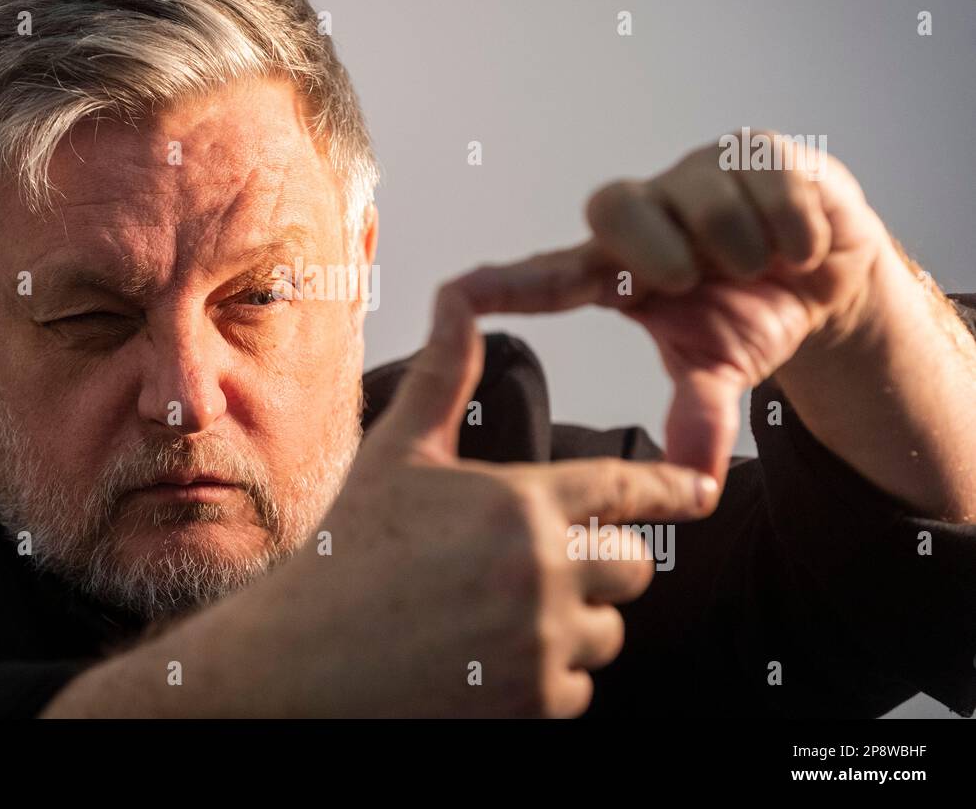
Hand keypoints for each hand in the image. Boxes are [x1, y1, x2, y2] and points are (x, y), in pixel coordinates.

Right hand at [39, 282, 718, 717]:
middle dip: (599, 566)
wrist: (299, 662)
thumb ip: (442, 377)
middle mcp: (543, 572)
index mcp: (519, 503)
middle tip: (538, 567)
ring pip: (607, 634)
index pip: (626, 490)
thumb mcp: (395, 455)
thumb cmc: (346, 553)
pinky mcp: (531, 705)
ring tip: (497, 617)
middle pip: (632, 568)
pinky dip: (545, 680)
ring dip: (571, 627)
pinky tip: (486, 663)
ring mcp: (541, 644)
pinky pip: (577, 691)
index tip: (702, 492)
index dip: (670, 490)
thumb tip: (455, 296)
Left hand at [454, 130, 893, 484]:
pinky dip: (795, 229)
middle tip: (698, 280)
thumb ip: (699, 414)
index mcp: (616, 268)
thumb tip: (696, 485)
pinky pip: (769, 180)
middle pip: (610, 206)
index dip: (501, 284)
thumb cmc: (751, 312)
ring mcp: (693, 174)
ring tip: (764, 265)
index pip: (543, 274)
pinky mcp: (752, 149)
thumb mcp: (721, 366)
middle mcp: (644, 212)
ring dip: (748, 249)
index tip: (453, 296)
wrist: (831, 275)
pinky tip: (799, 246)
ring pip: (703, 198)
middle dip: (661, 251)